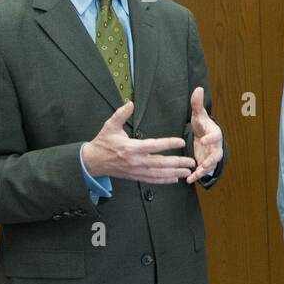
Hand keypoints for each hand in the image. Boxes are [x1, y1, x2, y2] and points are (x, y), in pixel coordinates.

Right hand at [81, 102, 196, 183]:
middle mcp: (135, 161)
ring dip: (174, 173)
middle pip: (160, 162)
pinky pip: (151, 180)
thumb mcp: (110, 126)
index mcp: (131, 147)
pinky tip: (174, 179)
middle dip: (177, 162)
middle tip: (192, 162)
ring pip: (158, 173)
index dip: (168, 143)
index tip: (181, 142)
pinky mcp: (134, 176)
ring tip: (188, 172)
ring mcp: (135, 170)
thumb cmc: (103, 142)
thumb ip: (121, 114)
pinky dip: (163, 180)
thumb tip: (130, 103)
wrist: (92, 161)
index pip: (153, 146)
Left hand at [186, 86, 222, 183]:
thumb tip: (198, 88)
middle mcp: (216, 146)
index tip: (204, 140)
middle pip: (216, 154)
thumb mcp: (198, 115)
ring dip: (204, 171)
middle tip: (204, 164)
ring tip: (195, 175)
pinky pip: (204, 171)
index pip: (215, 136)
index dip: (211, 138)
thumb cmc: (202, 125)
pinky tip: (188, 180)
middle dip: (211, 160)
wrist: (204, 136)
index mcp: (214, 133)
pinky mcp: (206, 163)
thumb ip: (197, 104)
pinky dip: (197, 176)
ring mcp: (212, 156)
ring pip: (211, 165)